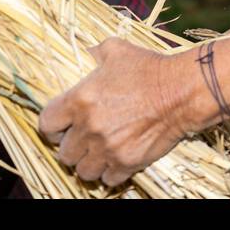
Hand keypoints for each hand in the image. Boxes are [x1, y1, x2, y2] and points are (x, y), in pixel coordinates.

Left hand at [37, 37, 199, 187]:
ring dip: (89, 163)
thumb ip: (97, 52)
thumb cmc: (150, 69)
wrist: (182, 91)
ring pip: (83, 171)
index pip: (47, 124)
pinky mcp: (127, 162)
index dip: (52, 127)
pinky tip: (117, 161)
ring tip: (99, 154)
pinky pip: (108, 179)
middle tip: (85, 141)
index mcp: (79, 100)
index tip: (61, 128)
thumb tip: (89, 53)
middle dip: (73, 148)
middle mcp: (89, 128)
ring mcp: (107, 148)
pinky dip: (111, 173)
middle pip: (64, 153)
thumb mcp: (118, 50)